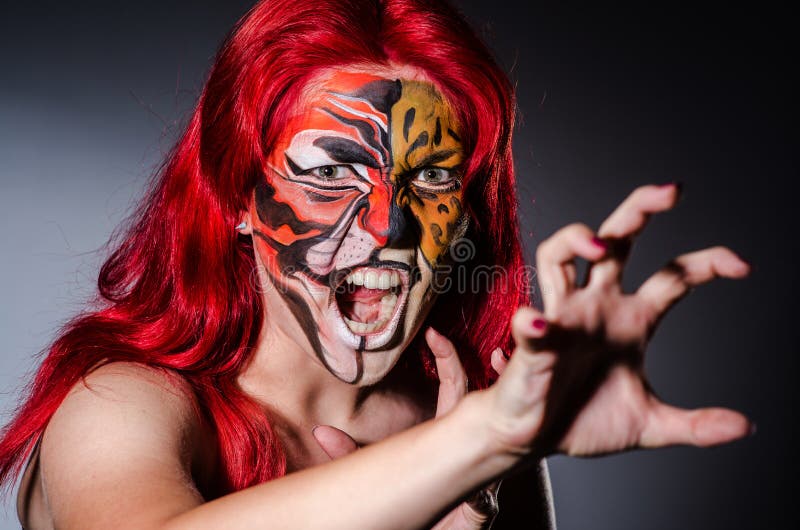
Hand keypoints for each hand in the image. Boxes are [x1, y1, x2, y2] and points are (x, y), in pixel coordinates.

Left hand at [313, 328, 505, 529]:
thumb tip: (321, 432)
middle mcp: (467, 448)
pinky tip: (484, 473)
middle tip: (485, 350)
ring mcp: (481, 475)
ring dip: (501, 408)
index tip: (437, 334)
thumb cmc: (414, 511)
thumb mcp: (379, 476)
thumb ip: (352, 454)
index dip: (448, 359)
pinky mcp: (483, 510)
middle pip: (478, 401)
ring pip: (496, 439)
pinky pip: (487, 496)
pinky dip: (487, 487)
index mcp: (444, 435)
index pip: (453, 388)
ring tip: (500, 377)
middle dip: (486, 374)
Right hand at [484, 183, 752, 458]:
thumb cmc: (582, 420)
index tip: (742, 266)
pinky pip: (528, 322)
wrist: (534, 440)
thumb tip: (744, 427)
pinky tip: (536, 323)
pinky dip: (530, 321)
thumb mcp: (650, 425)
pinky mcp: (530, 340)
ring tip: (598, 246)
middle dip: (641, 209)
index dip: (707, 263)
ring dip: (575, 239)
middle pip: (616, 240)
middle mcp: (597, 305)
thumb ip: (695, 425)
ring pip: (559, 255)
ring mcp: (562, 317)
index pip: (673, 276)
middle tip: (672, 192)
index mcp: (631, 319)